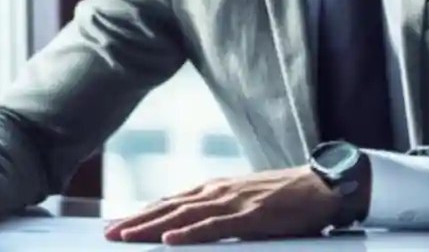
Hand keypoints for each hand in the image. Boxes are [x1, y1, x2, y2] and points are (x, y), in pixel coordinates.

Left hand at [104, 165, 340, 244]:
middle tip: (107, 233)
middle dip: (136, 222)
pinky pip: (213, 228)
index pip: (170, 203)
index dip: (142, 214)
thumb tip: (194, 225)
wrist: (320, 187)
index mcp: (214, 190)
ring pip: (182, 217)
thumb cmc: (285, 198)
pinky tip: (170, 241)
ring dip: (151, 227)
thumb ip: (220, 212)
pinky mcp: (250, 217)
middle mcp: (217, 192)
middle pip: (168, 208)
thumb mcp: (245, 201)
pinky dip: (189, 234)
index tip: (118, 225)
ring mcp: (232, 203)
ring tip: (126, 236)